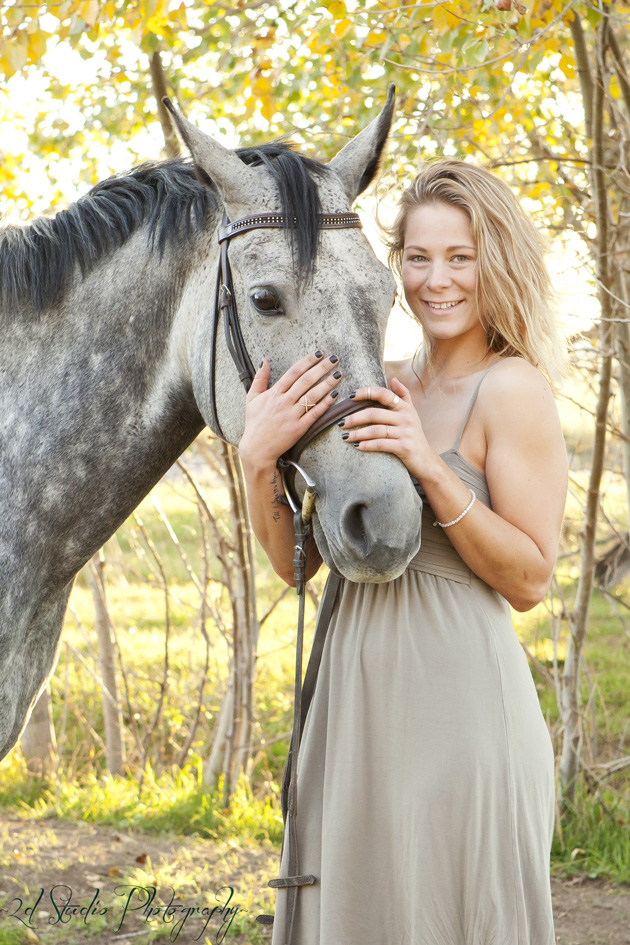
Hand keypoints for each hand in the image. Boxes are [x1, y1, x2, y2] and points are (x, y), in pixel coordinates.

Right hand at [239, 350, 342, 469]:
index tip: (319, 353)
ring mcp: (292, 415)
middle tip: (334, 359)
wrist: (257, 449)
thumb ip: (259, 378)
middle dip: (322, 368)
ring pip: (312, 396)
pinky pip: (315, 413)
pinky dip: (325, 404)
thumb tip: (263, 359)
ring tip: (338, 374)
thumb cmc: (255, 423)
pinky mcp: (299, 428)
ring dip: (327, 384)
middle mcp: (284, 402)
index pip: (294, 372)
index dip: (307, 361)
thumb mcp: (252, 398)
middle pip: (306, 381)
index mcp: (274, 393)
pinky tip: (335, 395)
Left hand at [338, 377, 436, 479]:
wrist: (426, 460)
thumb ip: (403, 395)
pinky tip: (357, 446)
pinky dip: (367, 445)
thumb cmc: (414, 435)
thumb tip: (393, 379)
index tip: (350, 396)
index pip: (383, 394)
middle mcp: (406, 418)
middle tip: (341, 422)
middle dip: (355, 418)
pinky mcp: (404, 447)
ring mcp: (405, 433)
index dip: (366, 392)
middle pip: (375, 414)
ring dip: (358, 433)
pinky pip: (381, 444)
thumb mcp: (412, 414)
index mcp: (404, 407)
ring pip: (376, 430)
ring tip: (345, 437)